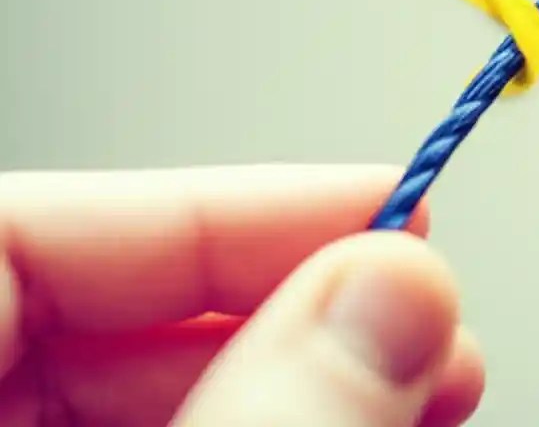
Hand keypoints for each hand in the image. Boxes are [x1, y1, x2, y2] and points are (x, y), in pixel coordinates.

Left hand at [0, 165, 483, 425]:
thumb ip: (269, 422)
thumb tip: (394, 291)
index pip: (13, 231)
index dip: (211, 205)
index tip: (380, 204)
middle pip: (93, 315)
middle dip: (286, 304)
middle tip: (422, 318)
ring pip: (133, 394)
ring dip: (303, 376)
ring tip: (426, 382)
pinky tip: (357, 422)